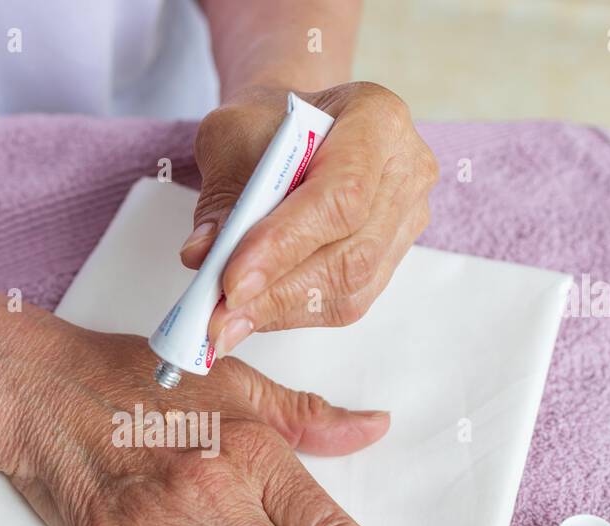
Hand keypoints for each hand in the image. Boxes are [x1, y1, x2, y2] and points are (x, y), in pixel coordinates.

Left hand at [183, 82, 438, 357]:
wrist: (291, 129)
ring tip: (227, 322)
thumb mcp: (230, 137)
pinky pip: (347, 301)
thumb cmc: (267, 124)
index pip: (340, 195)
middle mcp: (406, 170)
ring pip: (351, 285)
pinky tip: (254, 314)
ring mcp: (405, 219)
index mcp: (377, 120)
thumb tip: (203, 255)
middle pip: (351, 251)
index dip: (285, 243)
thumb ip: (221, 196)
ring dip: (282, 310)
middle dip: (277, 291)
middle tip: (220, 317)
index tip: (232, 280)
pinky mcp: (390, 258)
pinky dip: (293, 313)